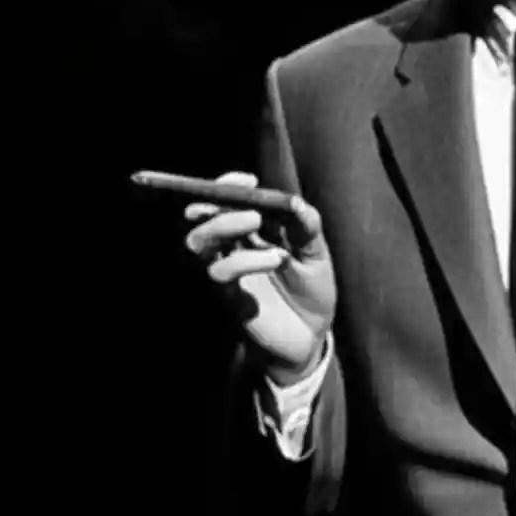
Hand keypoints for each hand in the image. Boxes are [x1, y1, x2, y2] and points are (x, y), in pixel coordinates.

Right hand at [184, 172, 336, 385]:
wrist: (313, 336)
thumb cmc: (312, 290)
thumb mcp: (317, 254)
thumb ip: (307, 226)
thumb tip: (293, 201)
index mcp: (252, 232)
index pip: (225, 202)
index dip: (228, 186)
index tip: (246, 179)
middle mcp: (234, 248)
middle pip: (202, 218)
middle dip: (218, 205)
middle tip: (250, 209)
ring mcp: (229, 272)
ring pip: (199, 243)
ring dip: (224, 226)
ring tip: (256, 222)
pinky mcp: (229, 297)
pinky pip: (220, 272)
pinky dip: (245, 259)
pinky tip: (276, 259)